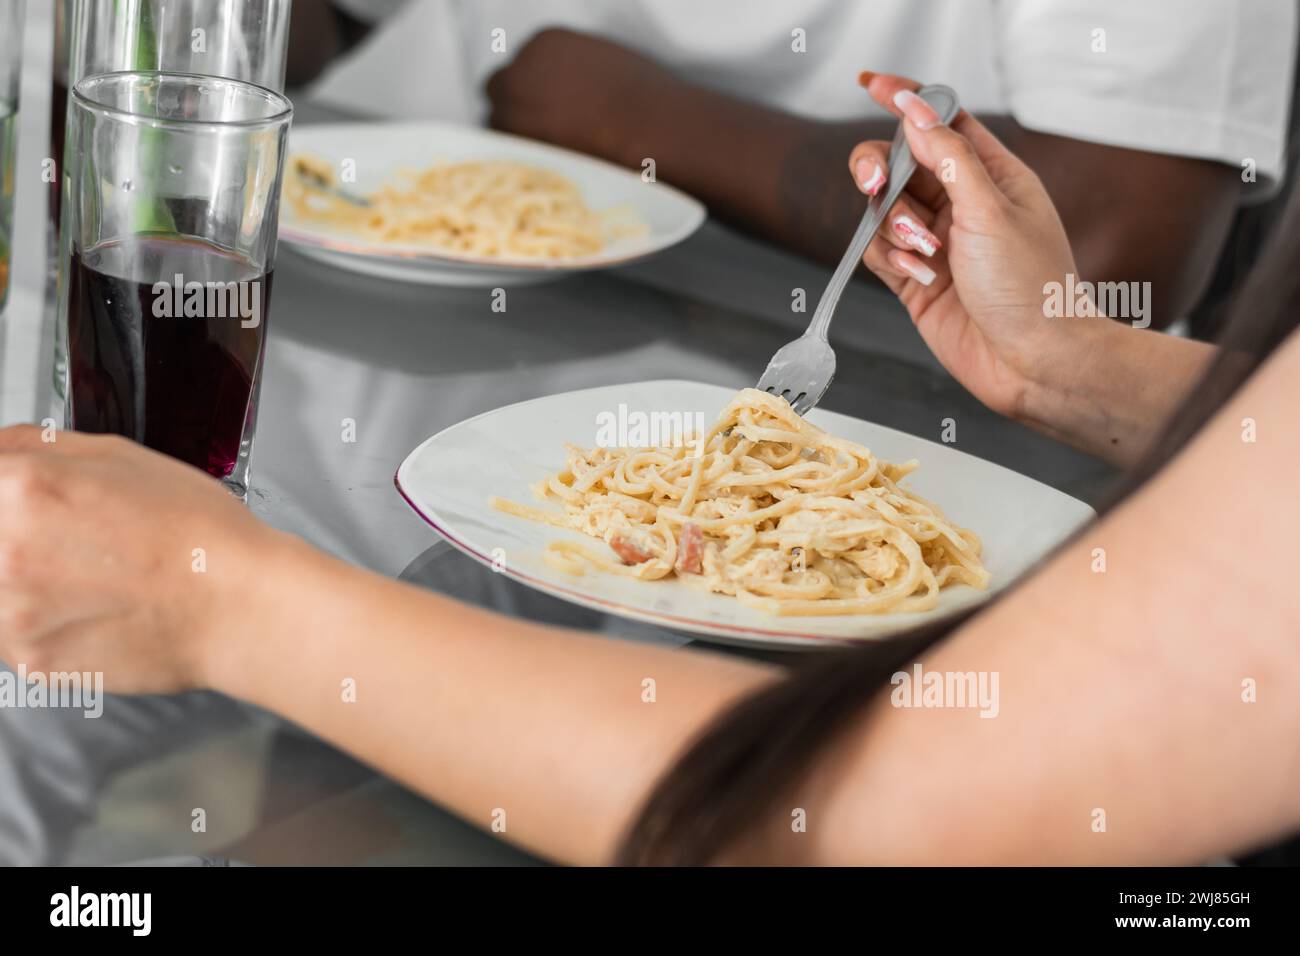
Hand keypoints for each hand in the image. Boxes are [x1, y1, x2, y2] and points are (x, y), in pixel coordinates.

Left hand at [0, 426, 293, 692]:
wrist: (238, 606)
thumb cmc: (197, 532)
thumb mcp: (119, 455)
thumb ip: (32, 447)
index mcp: (22, 487)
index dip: (1, 491)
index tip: (13, 504)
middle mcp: (4, 550)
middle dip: (10, 534)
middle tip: (63, 544)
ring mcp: (11, 612)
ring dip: (12, 581)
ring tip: (72, 576)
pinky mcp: (29, 661)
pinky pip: (2, 634)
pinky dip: (30, 621)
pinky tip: (80, 607)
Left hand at [486, 28, 678, 162]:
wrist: (651, 128)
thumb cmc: (644, 99)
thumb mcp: (604, 63)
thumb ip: (572, 70)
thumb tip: (565, 92)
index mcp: (545, 42)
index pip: (520, 66)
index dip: (533, 92)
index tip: (550, 109)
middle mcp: (521, 68)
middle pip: (499, 91)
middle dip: (517, 110)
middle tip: (545, 133)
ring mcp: (514, 105)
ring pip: (498, 124)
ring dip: (518, 138)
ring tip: (552, 154)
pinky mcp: (518, 141)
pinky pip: (508, 152)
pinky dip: (523, 160)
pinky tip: (550, 166)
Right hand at [847, 73, 1099, 421]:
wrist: (1033, 361)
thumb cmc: (1032, 288)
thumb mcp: (991, 209)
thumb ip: (948, 157)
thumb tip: (915, 111)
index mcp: (993, 175)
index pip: (943, 121)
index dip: (907, 99)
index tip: (872, 85)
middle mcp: (961, 204)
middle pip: (899, 162)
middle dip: (880, 168)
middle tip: (876, 183)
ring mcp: (936, 242)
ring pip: (884, 209)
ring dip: (893, 225)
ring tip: (922, 251)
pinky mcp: (915, 280)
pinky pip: (880, 252)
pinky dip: (890, 259)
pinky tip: (918, 276)